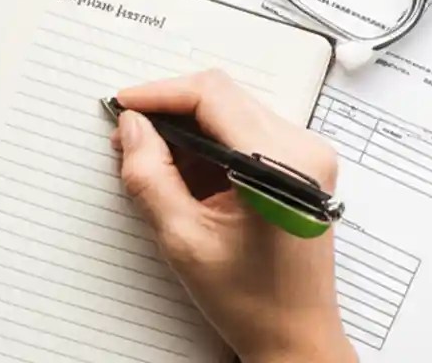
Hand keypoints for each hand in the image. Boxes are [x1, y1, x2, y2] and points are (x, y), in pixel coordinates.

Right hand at [112, 71, 356, 362]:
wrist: (296, 337)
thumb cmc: (253, 301)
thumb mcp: (184, 240)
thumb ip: (151, 177)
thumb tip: (133, 128)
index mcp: (282, 164)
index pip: (213, 96)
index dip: (160, 94)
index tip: (125, 105)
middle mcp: (303, 150)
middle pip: (222, 98)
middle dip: (169, 112)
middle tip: (129, 137)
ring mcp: (306, 157)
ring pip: (230, 112)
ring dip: (187, 130)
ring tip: (152, 163)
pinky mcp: (299, 166)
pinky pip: (244, 133)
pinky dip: (207, 145)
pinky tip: (183, 174)